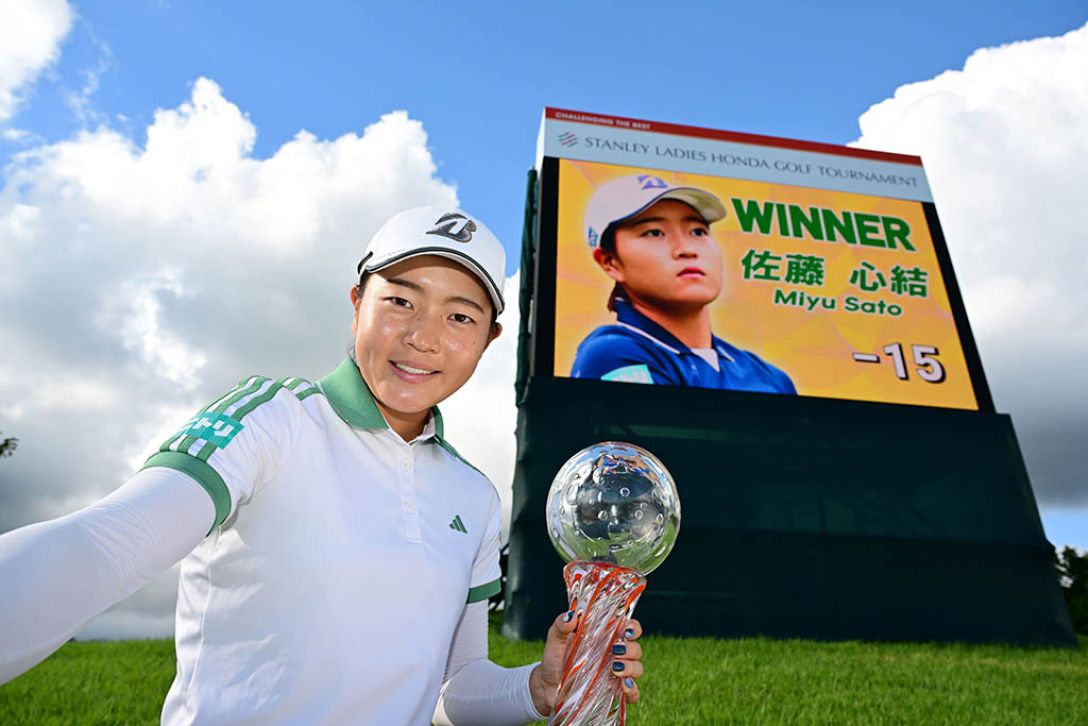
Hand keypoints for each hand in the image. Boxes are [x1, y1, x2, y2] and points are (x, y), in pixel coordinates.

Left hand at [529, 612, 643, 715]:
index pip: (628, 628)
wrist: (546, 687)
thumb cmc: (554, 659)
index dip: (633, 628)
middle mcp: (614, 655)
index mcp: (605, 637)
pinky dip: (632, 690)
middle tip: (616, 650)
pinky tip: (623, 686)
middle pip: (636, 648)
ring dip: (631, 667)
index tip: (626, 631)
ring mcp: (616, 675)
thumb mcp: (555, 640)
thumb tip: (571, 616)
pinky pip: (633, 693)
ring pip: (637, 669)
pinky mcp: (614, 693)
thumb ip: (561, 626)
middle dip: (631, 649)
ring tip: (615, 668)